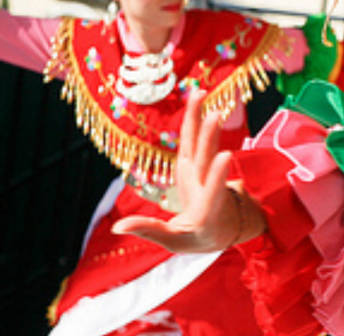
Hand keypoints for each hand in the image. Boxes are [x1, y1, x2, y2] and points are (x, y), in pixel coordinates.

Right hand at [112, 90, 261, 251]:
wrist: (224, 231)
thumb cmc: (198, 237)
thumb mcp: (174, 240)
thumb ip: (148, 229)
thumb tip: (116, 227)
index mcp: (203, 209)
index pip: (211, 190)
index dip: (217, 174)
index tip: (226, 155)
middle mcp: (204, 187)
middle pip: (204, 160)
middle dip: (208, 137)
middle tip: (214, 113)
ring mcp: (204, 175)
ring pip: (204, 147)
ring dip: (207, 126)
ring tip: (211, 105)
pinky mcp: (201, 166)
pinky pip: (202, 144)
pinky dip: (202, 127)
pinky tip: (207, 109)